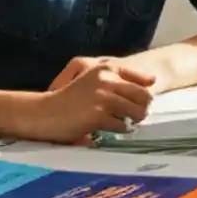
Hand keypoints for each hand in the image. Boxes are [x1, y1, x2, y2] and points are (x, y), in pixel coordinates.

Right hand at [25, 62, 155, 143]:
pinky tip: (111, 128)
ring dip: (134, 120)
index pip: (142, 80)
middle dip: (144, 108)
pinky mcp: (99, 114)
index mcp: (107, 68)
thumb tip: (153, 81)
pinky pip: (122, 125)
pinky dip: (120, 129)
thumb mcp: (93, 78)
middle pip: (144, 96)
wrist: (43, 112)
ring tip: (126, 123)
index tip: (147, 101)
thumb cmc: (69, 97)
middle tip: (137, 116)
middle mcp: (107, 79)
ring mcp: (103, 97)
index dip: (148, 92)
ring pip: (137, 111)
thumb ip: (118, 77)